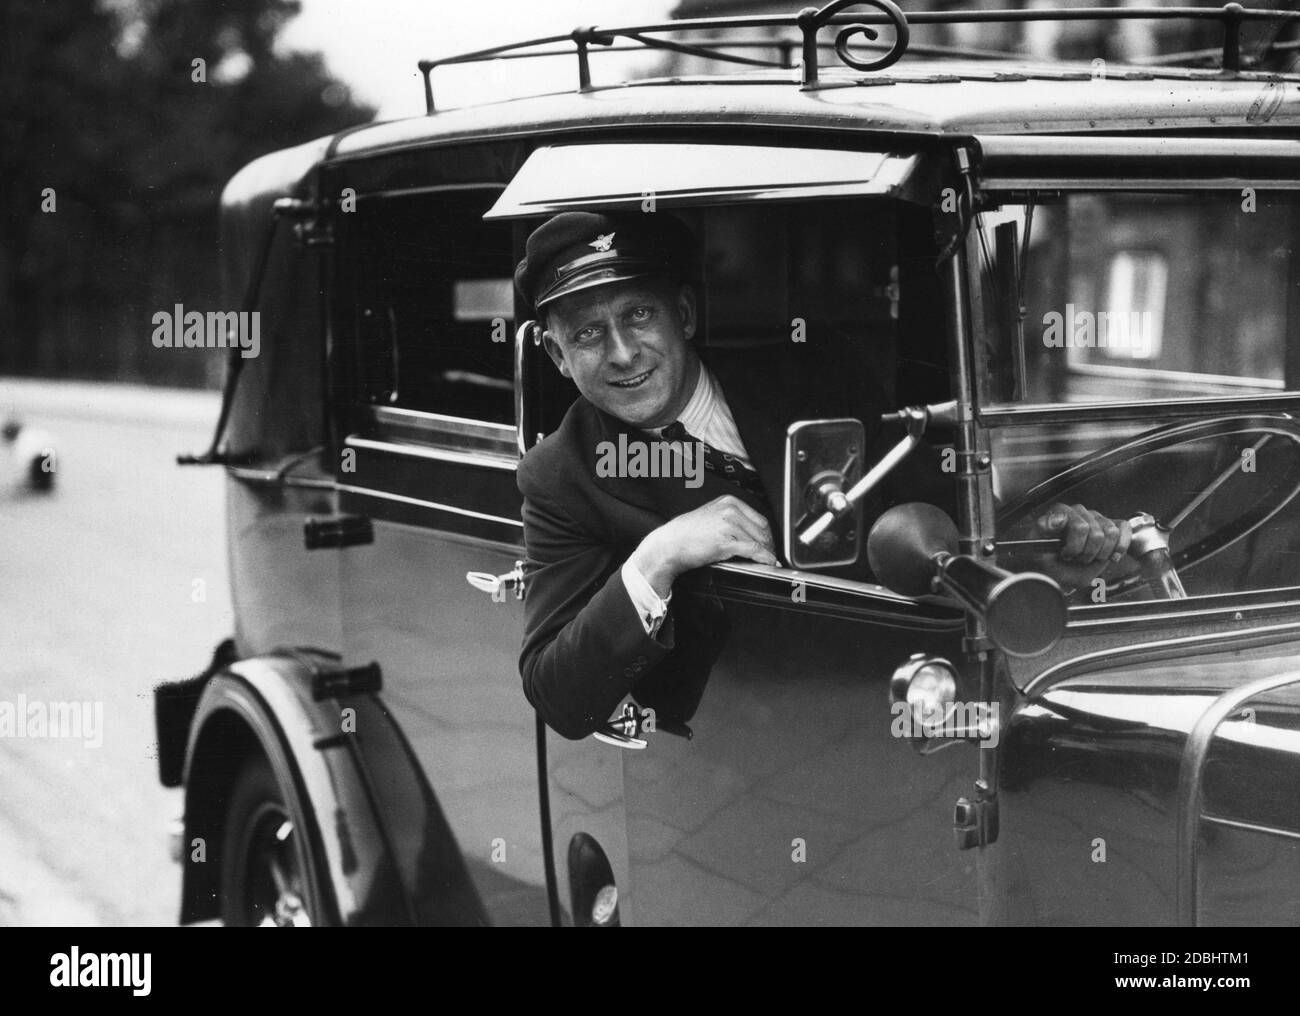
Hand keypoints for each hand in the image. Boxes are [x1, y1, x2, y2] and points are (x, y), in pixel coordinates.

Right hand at [630, 494, 777, 596]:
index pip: (759, 518)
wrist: (670, 544)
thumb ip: (731, 518)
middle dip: (769, 545)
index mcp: (729, 502)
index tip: (769, 543)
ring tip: (768, 560)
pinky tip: (767, 561)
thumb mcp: (712, 515)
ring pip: (759, 540)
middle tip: (770, 554)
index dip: (767, 534)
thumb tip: (750, 531)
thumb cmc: (687, 533)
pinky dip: (764, 557)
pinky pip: (753, 550)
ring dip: (767, 552)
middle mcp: (730, 510)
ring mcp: (728, 525)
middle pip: (762, 530)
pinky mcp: (726, 542)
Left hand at [1034, 502, 1131, 591]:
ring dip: (1100, 552)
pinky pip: (1123, 529)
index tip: (1065, 554)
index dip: (1075, 545)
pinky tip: (1110, 556)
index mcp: (1061, 512)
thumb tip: (1059, 518)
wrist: (1058, 573)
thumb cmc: (1047, 560)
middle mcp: (1080, 511)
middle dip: (1086, 553)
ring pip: (1111, 533)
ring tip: (1088, 557)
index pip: (1079, 526)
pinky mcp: (1112, 526)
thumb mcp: (1037, 547)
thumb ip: (1043, 528)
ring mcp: (1097, 518)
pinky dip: (1120, 546)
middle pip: (1096, 533)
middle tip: (1075, 558)